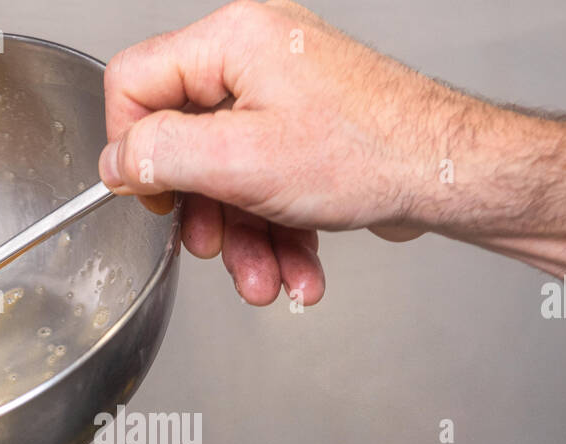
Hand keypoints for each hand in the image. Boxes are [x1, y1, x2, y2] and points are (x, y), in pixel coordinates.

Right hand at [101, 1, 565, 305]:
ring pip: (230, 179)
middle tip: (211, 246)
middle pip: (186, 142)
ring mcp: (285, 100)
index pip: (136, 82)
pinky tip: (297, 269)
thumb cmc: (371, 152)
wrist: (450, 176)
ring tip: (266, 280)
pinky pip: (268, 189)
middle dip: (203, 213)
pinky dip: (278, 235)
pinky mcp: (309, 138)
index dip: (131, 147)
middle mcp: (256, 62)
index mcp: (233, 42)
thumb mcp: (240, 161)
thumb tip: (116, 161)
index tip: (146, 196)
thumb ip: (161, 156)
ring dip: (245, 241)